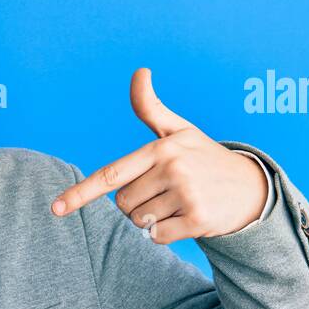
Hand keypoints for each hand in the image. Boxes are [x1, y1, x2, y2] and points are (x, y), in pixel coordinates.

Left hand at [50, 68, 267, 243]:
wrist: (252, 188)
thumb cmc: (205, 158)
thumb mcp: (179, 131)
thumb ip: (151, 108)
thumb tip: (140, 71)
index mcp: (161, 148)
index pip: (111, 174)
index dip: (80, 193)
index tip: (56, 208)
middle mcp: (173, 168)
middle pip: (122, 204)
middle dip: (136, 203)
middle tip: (165, 192)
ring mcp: (186, 194)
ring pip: (139, 221)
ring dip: (152, 219)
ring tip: (179, 203)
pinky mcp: (198, 219)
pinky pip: (157, 237)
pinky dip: (166, 234)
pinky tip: (187, 218)